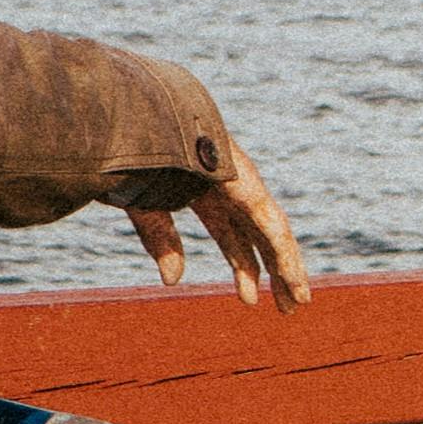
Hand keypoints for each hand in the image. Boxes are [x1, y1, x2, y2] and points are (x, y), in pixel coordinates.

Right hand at [127, 141, 310, 309]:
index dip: (242, 265)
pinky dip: (281, 251)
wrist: (127, 116)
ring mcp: (237, 178)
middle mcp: (224, 184)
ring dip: (285, 267)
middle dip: (270, 271)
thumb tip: (174, 281)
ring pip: (269, 231)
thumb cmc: (124, 153)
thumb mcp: (143, 204)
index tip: (250, 298)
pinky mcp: (243, 180)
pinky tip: (292, 277)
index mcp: (200, 187)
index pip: (230, 232)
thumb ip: (159, 238)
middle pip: (254, 235)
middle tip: (286, 307)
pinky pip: (267, 220)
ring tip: (297, 302)